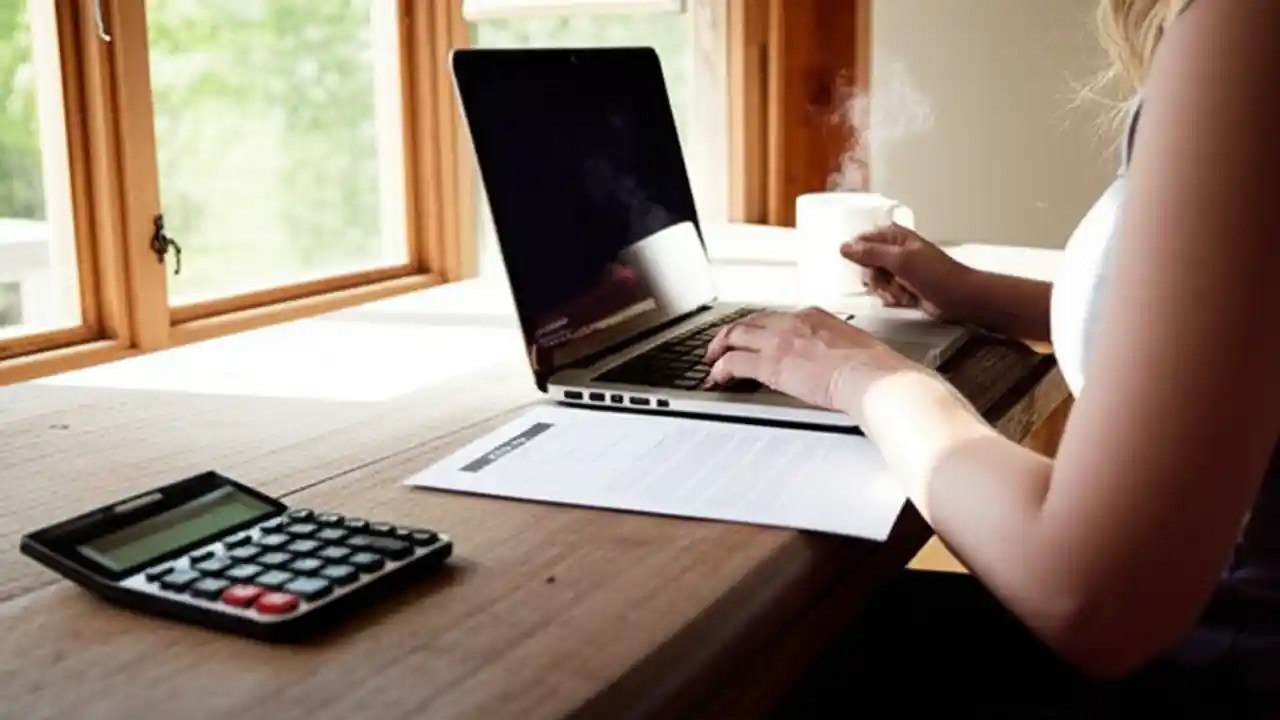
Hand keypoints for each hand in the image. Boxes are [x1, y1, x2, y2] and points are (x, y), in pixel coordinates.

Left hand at [704, 307, 919, 414]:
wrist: (871, 376)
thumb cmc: (872, 366)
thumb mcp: (853, 345)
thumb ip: (836, 347)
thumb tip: (837, 358)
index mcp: (812, 316)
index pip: (775, 318)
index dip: (759, 328)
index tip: (754, 336)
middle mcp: (791, 323)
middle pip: (750, 322)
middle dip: (731, 333)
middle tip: (721, 345)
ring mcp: (778, 342)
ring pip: (735, 336)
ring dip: (719, 348)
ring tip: (711, 360)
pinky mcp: (770, 364)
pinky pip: (734, 363)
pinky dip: (720, 370)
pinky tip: (717, 378)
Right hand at [841, 224, 974, 320]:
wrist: (959, 298)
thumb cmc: (935, 275)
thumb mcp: (901, 260)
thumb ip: (871, 253)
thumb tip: (843, 247)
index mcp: (893, 237)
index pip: (863, 241)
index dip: (860, 256)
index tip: (868, 268)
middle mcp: (893, 251)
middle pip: (865, 264)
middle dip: (876, 279)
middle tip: (889, 284)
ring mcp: (898, 270)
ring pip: (874, 281)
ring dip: (886, 291)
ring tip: (902, 294)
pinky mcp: (901, 287)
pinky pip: (884, 292)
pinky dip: (892, 298)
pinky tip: (905, 300)